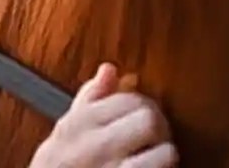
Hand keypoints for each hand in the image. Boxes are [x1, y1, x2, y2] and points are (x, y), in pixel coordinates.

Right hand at [30, 64, 177, 167]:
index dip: (142, 107)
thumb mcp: (63, 132)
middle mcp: (95, 147)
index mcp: (79, 123)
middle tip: (152, 139)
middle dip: (158, 128)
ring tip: (154, 160)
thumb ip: (88, 99)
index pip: (129, 99)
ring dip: (165, 157)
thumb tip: (110, 69)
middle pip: (150, 120)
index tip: (138, 118)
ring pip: (164, 152)